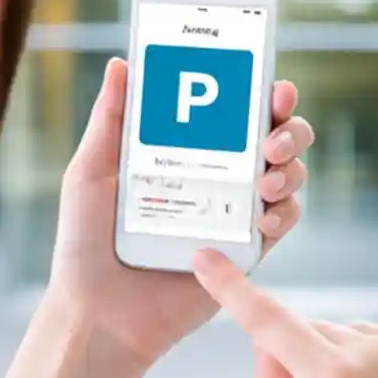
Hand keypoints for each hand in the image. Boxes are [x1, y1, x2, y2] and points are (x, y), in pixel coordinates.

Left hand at [47, 57, 314, 366]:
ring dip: (290, 167)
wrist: (98, 314)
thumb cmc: (86, 243)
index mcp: (191, 149)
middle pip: (278, 136)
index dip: (264, 92)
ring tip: (266, 177)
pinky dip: (284, 211)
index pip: (238, 109)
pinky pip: (284, 220)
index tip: (272, 84)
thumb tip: (121, 63)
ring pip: (290, 174)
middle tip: (273, 137)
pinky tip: (263, 215)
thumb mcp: (91, 172)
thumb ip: (111, 119)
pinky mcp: (247, 249)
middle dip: (290, 128)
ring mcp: (238, 211)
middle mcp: (222, 175)